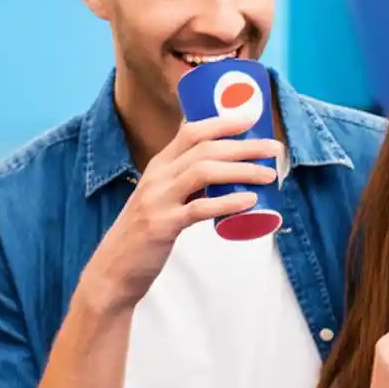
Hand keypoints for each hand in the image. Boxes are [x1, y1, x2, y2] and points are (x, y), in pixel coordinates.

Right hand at [81, 116, 282, 311]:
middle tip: (274, 148)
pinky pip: (198, 209)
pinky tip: (249, 201)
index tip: (252, 118)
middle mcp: (157, 177)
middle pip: (204, 149)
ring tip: (269, 175)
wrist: (114, 269)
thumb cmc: (145, 233)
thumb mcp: (162, 198)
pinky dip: (227, 203)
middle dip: (243, 145)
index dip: (223, 122)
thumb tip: (222, 170)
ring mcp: (158, 200)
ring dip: (241, 170)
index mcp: (159, 166)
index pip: (191, 132)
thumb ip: (185, 183)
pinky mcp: (162, 225)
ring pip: (204, 172)